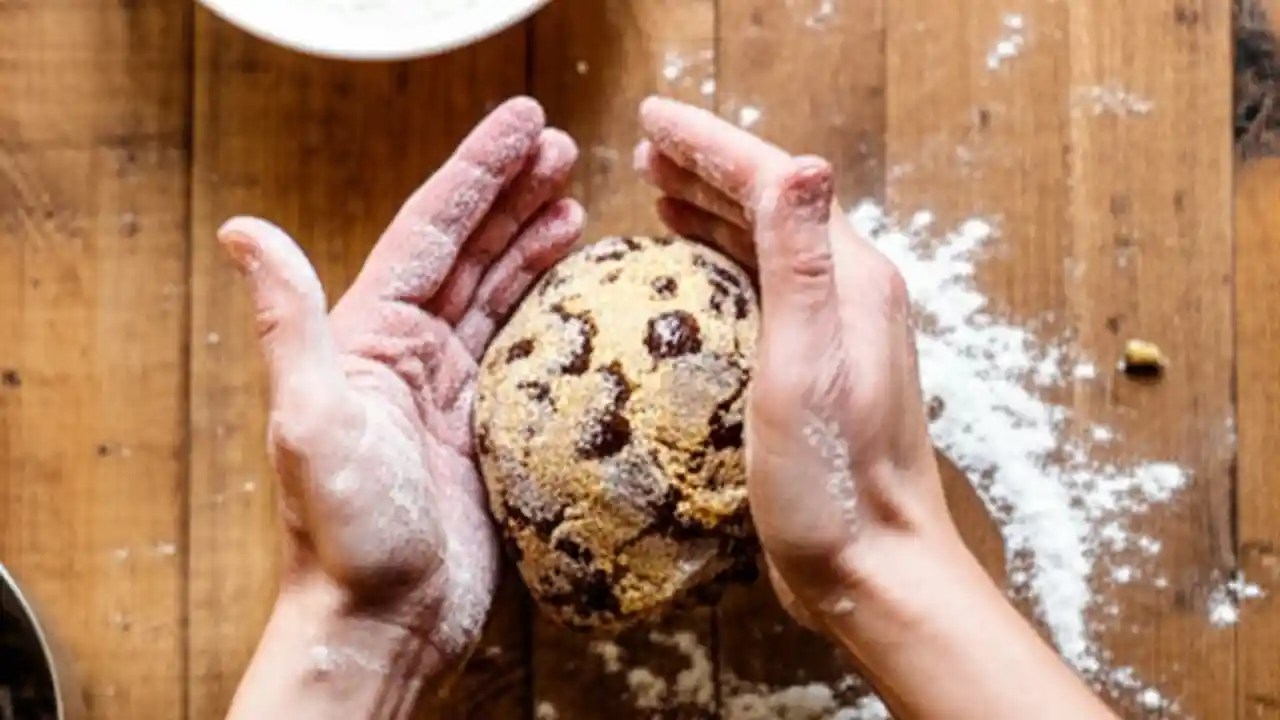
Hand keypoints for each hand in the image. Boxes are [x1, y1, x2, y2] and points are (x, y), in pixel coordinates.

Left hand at [219, 97, 582, 712]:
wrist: (383, 623)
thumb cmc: (342, 534)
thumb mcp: (309, 420)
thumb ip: (290, 323)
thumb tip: (244, 230)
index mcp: (371, 337)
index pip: (433, 232)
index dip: (480, 172)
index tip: (526, 125)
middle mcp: (409, 353)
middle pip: (471, 252)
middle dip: (515, 195)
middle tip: (564, 148)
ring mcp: (450, 392)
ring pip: (498, 295)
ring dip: (533, 245)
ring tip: (576, 201)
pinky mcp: (487, 430)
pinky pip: (523, 351)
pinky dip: (549, 311)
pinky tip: (576, 288)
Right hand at [636, 96, 1115, 719]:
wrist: (875, 569)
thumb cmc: (834, 484)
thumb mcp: (805, 368)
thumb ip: (800, 263)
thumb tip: (798, 162)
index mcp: (848, 281)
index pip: (774, 181)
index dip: (709, 143)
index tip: (651, 120)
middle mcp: (849, 295)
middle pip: (774, 205)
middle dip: (710, 168)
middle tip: (648, 149)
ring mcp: (838, 334)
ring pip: (768, 247)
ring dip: (715, 213)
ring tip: (662, 196)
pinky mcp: (819, 373)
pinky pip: (765, 293)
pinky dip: (724, 266)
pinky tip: (695, 278)